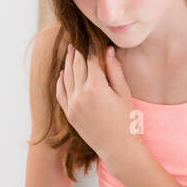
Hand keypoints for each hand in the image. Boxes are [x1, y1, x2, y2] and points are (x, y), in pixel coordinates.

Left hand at [54, 43, 139, 165]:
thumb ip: (114, 70)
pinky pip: (61, 93)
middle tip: (77, 40)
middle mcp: (80, 94)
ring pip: (66, 77)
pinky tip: (62, 73)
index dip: (91, 48)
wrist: (117, 147)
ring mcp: (72, 105)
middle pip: (76, 66)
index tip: (91, 38)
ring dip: (67, 63)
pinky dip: (60, 81)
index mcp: (96, 87)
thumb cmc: (126, 120)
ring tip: (69, 51)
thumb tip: (108, 50)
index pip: (90, 60)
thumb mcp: (123, 93)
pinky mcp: (69, 114)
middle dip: (77, 52)